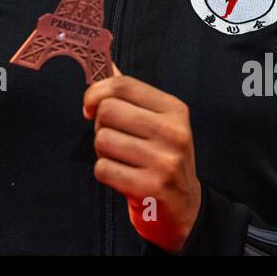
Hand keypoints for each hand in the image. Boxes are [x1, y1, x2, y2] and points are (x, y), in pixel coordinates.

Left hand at [83, 64, 202, 252]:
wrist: (186, 210)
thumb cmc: (164, 160)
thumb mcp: (158, 123)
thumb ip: (132, 96)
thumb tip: (107, 65)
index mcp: (174, 110)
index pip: (123, 85)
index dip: (96, 92)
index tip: (90, 106)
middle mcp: (173, 132)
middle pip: (108, 110)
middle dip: (100, 126)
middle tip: (113, 139)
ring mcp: (164, 161)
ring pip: (102, 140)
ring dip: (102, 152)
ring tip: (122, 160)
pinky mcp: (151, 187)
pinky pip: (103, 169)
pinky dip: (105, 173)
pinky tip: (122, 177)